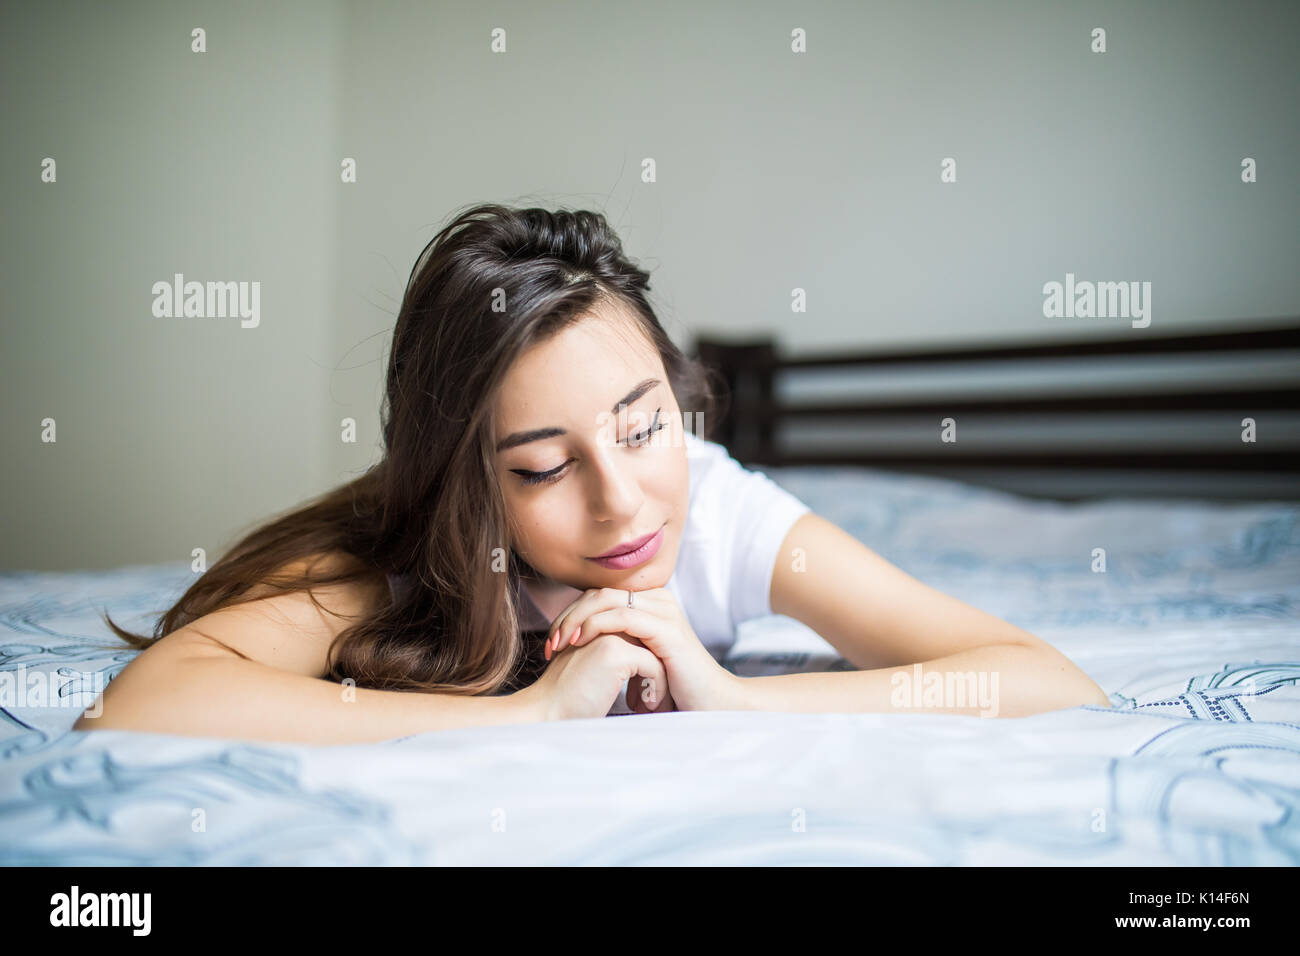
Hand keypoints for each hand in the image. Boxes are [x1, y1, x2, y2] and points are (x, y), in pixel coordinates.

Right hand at [521, 631, 672, 721]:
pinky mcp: (617, 652)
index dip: (646, 657)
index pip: (637, 633)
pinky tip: (646, 706)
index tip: (646, 686)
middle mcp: (602, 621)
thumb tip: (646, 660)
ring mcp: (610, 634)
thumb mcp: (590, 666)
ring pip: (656, 651)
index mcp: (593, 620)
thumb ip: (610, 653)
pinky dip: (656, 688)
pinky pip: (654, 666)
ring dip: (660, 679)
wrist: (546, 712)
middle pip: (649, 639)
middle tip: (654, 694)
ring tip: (653, 702)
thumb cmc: (567, 697)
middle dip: (657, 666)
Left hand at [544, 587, 741, 711]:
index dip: (570, 614)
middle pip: (598, 593)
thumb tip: (579, 647)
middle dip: (567, 616)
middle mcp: (657, 599)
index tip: (551, 642)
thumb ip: (616, 645)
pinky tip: (579, 643)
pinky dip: (594, 626)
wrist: (709, 703)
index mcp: (649, 602)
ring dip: (575, 620)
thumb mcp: (637, 661)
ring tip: (559, 644)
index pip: (598, 595)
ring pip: (605, 599)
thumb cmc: (673, 687)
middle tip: (549, 643)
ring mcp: (663, 610)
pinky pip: (621, 616)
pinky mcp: (666, 628)